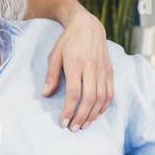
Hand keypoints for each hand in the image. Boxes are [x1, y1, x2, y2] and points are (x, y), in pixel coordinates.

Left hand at [42, 9, 113, 129]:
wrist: (88, 26)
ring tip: (83, 125)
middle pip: (89, 99)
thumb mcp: (54, 55)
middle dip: (81, 117)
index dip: (68, 110)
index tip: (63, 122)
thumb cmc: (68, 41)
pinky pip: (110, 93)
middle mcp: (91, 68)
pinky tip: (95, 114)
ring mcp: (103, 70)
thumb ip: (51, 76)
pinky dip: (103, 107)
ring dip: (92, 115)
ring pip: (101, 98)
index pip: (74, 93)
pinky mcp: (110, 72)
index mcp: (75, 64)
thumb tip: (45, 94)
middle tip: (73, 128)